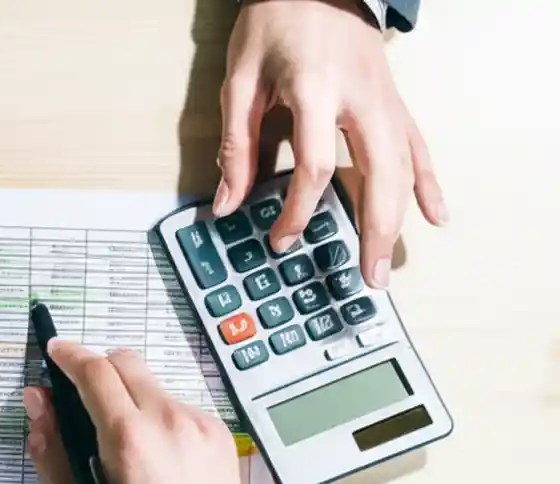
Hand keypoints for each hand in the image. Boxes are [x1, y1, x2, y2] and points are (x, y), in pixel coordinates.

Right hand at [23, 342, 295, 483]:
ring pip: (154, 385)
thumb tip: (38, 413)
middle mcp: (173, 425)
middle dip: (95, 369)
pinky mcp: (221, 443)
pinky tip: (147, 460)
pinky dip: (155, 417)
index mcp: (132, 442)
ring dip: (126, 396)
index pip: (94, 370)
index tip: (53, 353)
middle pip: (126, 362)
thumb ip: (50, 460)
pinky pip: (178, 409)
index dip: (67, 355)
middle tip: (74, 399)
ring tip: (113, 445)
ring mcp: (204, 431)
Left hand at [214, 0, 447, 287]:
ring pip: (403, 167)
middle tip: (366, 278)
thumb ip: (237, 143)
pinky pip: (417, 146)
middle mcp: (361, 98)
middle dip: (373, 231)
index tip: (280, 240)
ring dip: (399, 220)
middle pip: (378, 175)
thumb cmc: (275, 23)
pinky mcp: (394, 100)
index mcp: (317, 91)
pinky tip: (435, 216)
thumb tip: (227, 203)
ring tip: (387, 265)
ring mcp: (385, 100)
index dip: (297, 212)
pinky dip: (427, 183)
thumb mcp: (240, 79)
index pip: (314, 168)